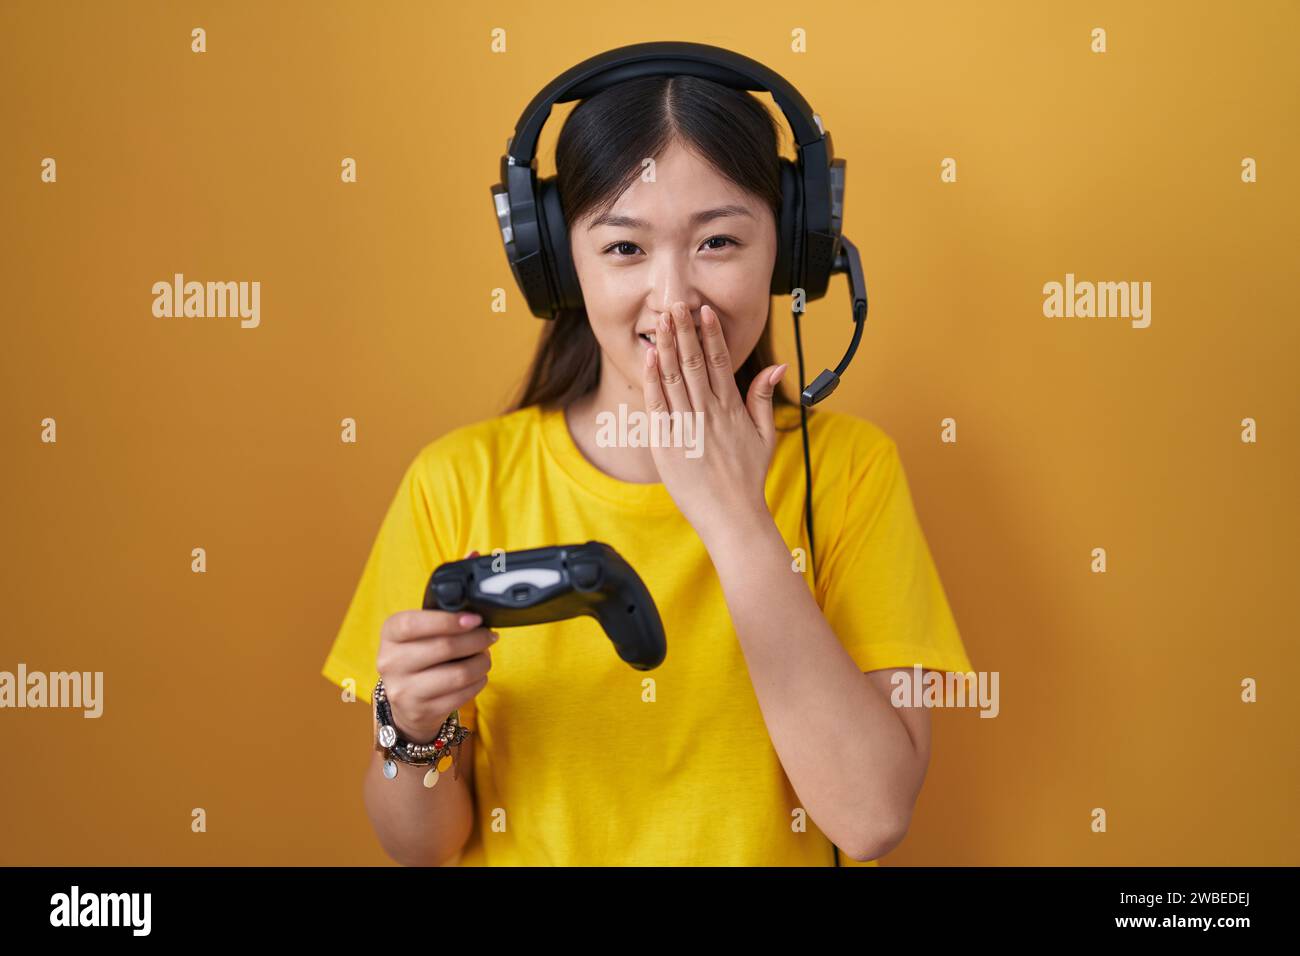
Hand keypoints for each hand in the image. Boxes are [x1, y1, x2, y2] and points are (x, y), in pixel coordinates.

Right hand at [375, 551, 495, 743]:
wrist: (407, 702)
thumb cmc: (421, 652)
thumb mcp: (425, 623)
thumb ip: (449, 592)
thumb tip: (476, 554)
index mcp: (389, 632)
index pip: (414, 623)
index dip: (448, 620)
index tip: (474, 618)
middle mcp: (389, 661)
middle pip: (442, 648)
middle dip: (475, 640)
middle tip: (489, 635)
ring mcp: (403, 689)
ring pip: (457, 675)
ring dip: (481, 662)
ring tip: (484, 654)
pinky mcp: (421, 711)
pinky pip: (462, 695)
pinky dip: (478, 682)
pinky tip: (477, 674)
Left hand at [642, 301, 787, 541]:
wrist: (731, 516)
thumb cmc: (747, 479)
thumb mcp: (765, 436)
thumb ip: (764, 399)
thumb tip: (776, 367)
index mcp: (732, 410)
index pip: (721, 362)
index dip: (710, 334)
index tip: (704, 311)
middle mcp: (709, 414)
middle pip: (694, 364)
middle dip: (684, 332)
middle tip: (675, 305)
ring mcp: (686, 428)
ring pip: (674, 379)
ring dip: (666, 348)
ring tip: (660, 322)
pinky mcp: (667, 444)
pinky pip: (657, 406)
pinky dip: (652, 380)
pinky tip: (648, 358)